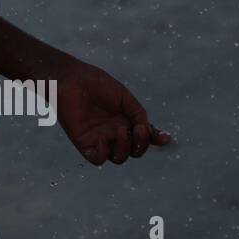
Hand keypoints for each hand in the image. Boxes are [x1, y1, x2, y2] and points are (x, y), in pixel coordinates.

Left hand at [55, 61, 172, 164]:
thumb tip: (150, 131)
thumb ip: (138, 115)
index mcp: (125, 121)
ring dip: (124, 148)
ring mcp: (100, 139)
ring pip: (119, 158)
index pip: (144, 137)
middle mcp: (114, 133)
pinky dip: (103, 153)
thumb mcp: (124, 99)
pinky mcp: (84, 142)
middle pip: (134, 151)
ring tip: (121, 130)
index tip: (166, 138)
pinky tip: (102, 138)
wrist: (73, 79)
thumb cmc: (97, 85)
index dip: (156, 139)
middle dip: (142, 144)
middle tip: (139, 129)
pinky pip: (97, 159)